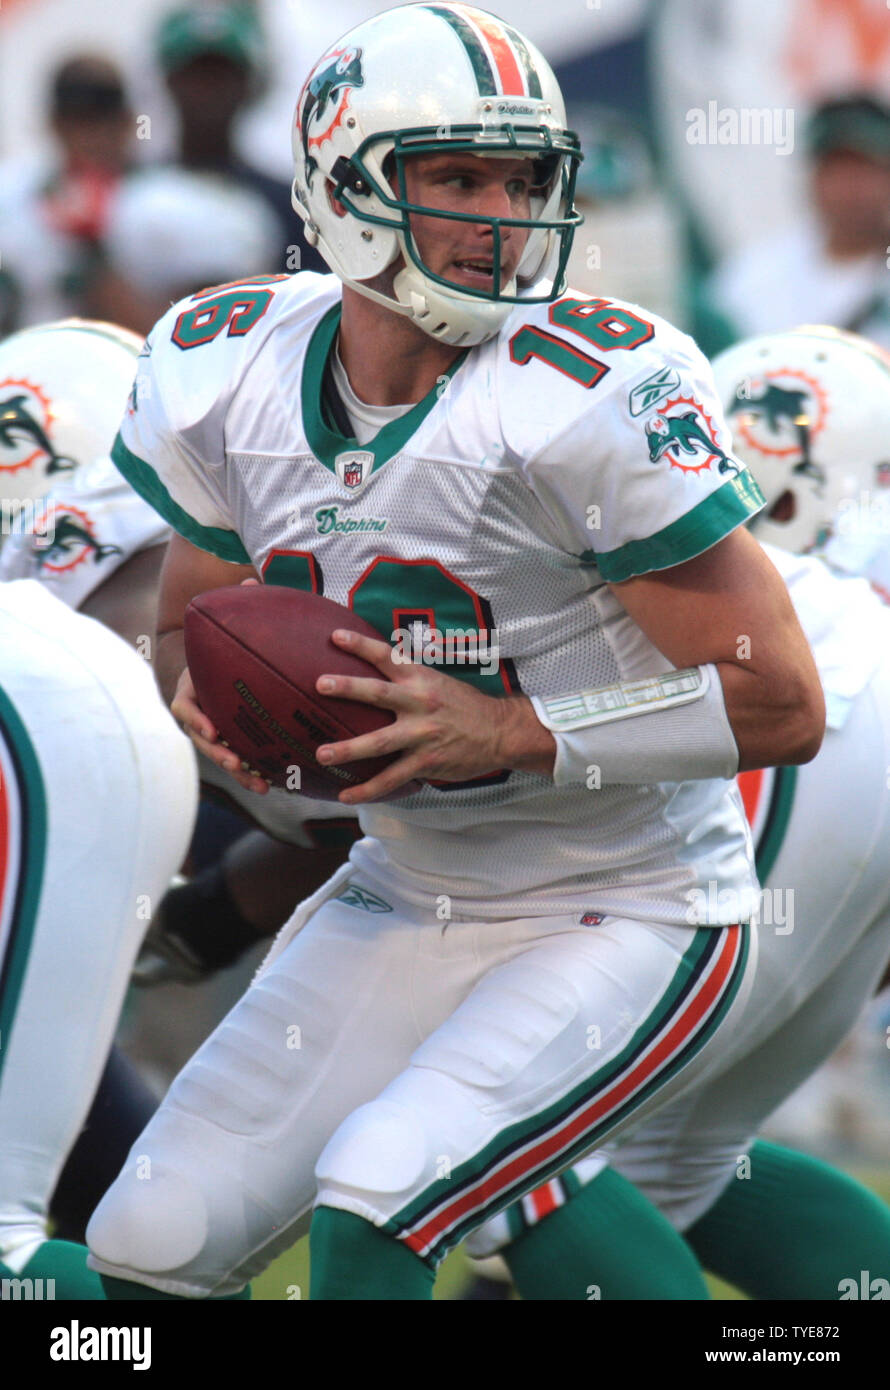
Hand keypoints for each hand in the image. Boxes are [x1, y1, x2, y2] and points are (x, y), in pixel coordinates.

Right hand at [171, 665, 269, 794]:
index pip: (185, 708)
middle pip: (203, 741)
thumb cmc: (214, 660)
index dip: (197, 721)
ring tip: (260, 785)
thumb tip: (243, 631)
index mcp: (188, 697)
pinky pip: (236, 761)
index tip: (212, 731)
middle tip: (234, 763)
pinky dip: (250, 773)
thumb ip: (218, 653)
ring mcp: (210, 734)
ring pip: (221, 756)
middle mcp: (196, 719)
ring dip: (240, 773)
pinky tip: (268, 784)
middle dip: (219, 754)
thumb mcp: (210, 657)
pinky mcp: (227, 743)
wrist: (216, 670)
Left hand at [315, 629, 554, 802]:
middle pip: (378, 694)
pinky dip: (368, 789)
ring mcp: (422, 734)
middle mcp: (420, 703)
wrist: (501, 732)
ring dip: (348, 749)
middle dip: (348, 688)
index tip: (335, 637)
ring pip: (380, 742)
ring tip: (322, 754)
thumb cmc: (465, 706)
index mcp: (421, 679)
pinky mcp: (426, 762)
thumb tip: (374, 672)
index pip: (388, 656)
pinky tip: (346, 794)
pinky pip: (392, 778)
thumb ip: (408, 679)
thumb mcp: (438, 682)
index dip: (361, 645)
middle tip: (320, 684)